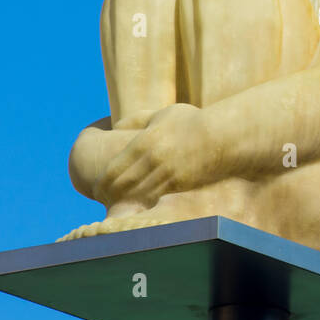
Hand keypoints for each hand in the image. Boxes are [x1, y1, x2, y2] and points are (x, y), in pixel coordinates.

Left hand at [100, 104, 216, 206]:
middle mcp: (153, 160)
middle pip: (123, 184)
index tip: (98, 187)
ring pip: (138, 194)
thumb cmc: (192, 122)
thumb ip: (136, 119)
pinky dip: (145, 202)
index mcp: (145, 142)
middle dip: (110, 194)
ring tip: (118, 204)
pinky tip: (139, 204)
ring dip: (126, 201)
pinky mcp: (180, 185)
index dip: (103, 182)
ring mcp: (167, 174)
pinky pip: (156, 197)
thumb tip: (115, 126)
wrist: (222, 136)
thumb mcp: (162, 114)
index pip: (114, 169)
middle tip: (103, 199)